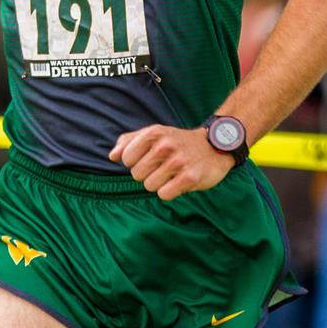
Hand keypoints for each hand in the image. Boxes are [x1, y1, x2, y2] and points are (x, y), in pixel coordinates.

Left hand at [109, 124, 235, 200]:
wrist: (214, 147)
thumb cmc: (178, 142)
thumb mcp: (155, 134)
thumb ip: (129, 141)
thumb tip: (112, 156)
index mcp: (154, 133)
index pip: (126, 158)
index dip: (135, 162)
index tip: (150, 158)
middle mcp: (165, 145)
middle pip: (136, 175)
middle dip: (148, 174)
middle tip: (163, 167)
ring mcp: (178, 161)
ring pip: (149, 186)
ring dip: (159, 183)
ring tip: (172, 174)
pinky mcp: (190, 177)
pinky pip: (164, 194)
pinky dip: (170, 192)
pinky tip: (179, 182)